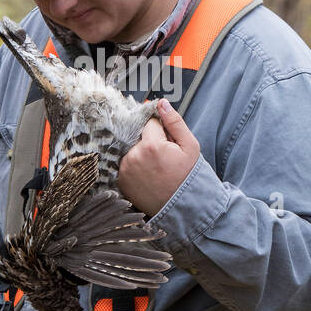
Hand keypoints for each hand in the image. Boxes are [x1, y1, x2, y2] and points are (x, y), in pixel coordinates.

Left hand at [117, 99, 200, 216]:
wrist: (181, 207)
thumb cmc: (188, 176)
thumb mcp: (190, 146)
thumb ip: (175, 122)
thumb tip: (161, 103)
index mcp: (151, 145)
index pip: (149, 123)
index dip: (160, 132)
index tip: (167, 144)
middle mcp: (134, 156)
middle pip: (138, 136)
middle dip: (149, 142)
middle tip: (162, 158)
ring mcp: (125, 169)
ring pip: (130, 148)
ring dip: (140, 153)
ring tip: (155, 168)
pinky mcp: (120, 180)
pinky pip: (124, 163)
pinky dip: (134, 166)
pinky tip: (147, 175)